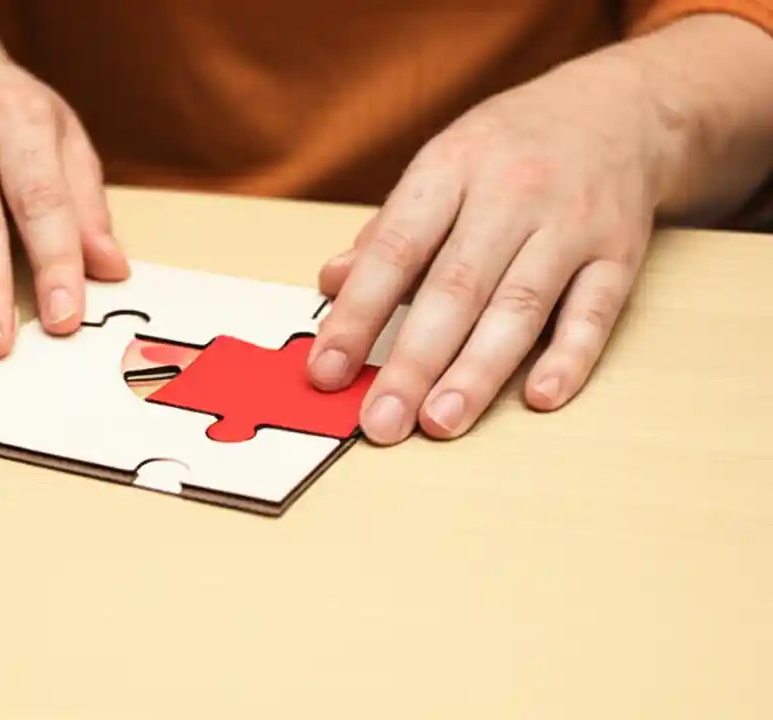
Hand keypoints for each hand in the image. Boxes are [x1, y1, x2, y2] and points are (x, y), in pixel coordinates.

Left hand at [308, 57, 663, 444]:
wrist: (619, 107)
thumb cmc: (508, 148)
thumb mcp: (440, 167)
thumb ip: (388, 232)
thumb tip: (332, 283)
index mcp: (450, 168)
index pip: (394, 250)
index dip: (357, 315)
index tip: (325, 370)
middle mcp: (511, 193)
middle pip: (455, 288)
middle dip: (413, 362)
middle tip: (382, 422)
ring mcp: (571, 223)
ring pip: (520, 307)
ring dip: (478, 372)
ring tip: (440, 423)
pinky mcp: (621, 254)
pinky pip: (595, 312)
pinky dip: (569, 357)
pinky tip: (539, 397)